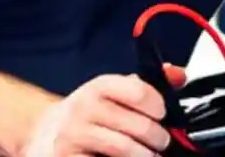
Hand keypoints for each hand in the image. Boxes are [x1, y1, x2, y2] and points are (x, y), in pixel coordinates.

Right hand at [19, 65, 186, 156]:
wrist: (45, 134)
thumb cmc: (87, 115)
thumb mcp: (112, 93)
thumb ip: (146, 85)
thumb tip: (179, 75)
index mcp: (99, 87)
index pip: (137, 90)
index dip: (158, 104)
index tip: (163, 114)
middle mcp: (84, 107)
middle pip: (136, 124)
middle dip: (158, 137)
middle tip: (162, 142)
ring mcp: (74, 135)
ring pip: (123, 148)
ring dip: (144, 155)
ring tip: (149, 156)